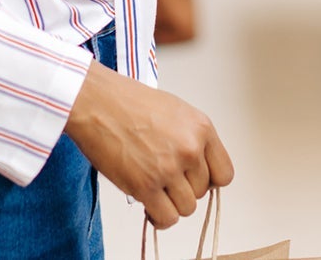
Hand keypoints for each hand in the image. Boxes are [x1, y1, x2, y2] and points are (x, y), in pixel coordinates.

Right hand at [65, 64, 232, 227]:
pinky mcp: (146, 186)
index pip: (224, 173)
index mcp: (201, 128)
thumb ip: (191, 139)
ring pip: (186, 208)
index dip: (208, 180)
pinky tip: (149, 207)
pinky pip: (166, 218)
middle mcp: (190, 149)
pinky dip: (159, 218)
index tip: (193, 180)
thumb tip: (197, 170)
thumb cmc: (129, 103)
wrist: (97, 102)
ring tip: (155, 191)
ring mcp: (169, 169)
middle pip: (202, 192)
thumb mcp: (175, 111)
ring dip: (171, 204)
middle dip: (183, 189)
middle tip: (164, 179)